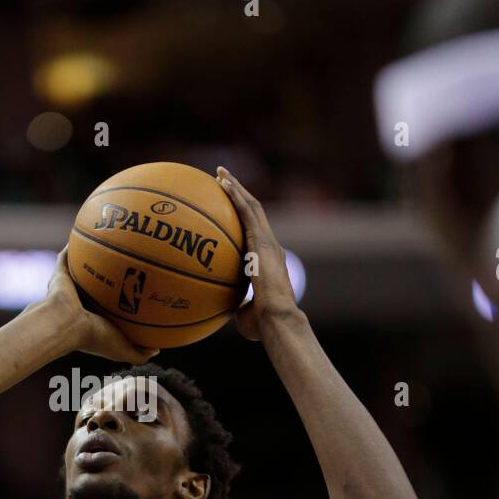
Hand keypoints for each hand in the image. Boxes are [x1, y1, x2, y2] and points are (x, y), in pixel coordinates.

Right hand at [42, 247, 158, 363]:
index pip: (109, 307)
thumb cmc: (93, 338)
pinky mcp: (59, 275)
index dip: (121, 299)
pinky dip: (73, 245)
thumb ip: (139, 352)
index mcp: (94, 318)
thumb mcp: (123, 349)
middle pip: (96, 286)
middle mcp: (81, 302)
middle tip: (126, 262)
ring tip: (105, 242)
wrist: (64, 325)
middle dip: (108, 276)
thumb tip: (157, 349)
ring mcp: (69, 289)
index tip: (136, 290)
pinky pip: (66, 256)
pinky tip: (86, 230)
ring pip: (81, 270)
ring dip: (90, 258)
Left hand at [216, 167, 297, 341]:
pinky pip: (246, 211)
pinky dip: (235, 194)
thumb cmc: (262, 323)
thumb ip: (236, 307)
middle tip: (223, 181)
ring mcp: (268, 241)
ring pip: (252, 205)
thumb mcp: (245, 313)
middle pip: (255, 212)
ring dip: (236, 187)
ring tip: (220, 174)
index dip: (245, 219)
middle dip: (240, 194)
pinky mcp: (262, 240)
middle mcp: (271, 246)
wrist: (277, 318)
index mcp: (270, 261)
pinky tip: (222, 182)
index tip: (231, 211)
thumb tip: (221, 311)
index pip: (257, 234)